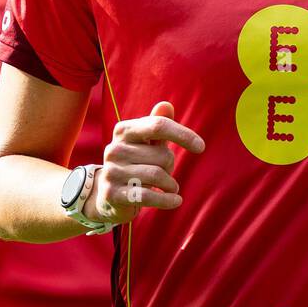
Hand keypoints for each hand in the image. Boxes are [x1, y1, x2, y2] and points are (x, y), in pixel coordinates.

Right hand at [82, 101, 204, 225]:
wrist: (106, 192)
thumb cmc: (135, 162)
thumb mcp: (147, 142)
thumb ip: (158, 124)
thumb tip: (166, 105)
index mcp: (124, 130)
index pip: (158, 126)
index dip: (183, 135)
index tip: (201, 147)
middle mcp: (114, 148)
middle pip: (162, 155)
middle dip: (170, 166)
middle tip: (166, 172)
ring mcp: (112, 171)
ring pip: (157, 175)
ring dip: (171, 184)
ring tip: (170, 187)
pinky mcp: (112, 194)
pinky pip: (148, 196)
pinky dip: (167, 200)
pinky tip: (176, 200)